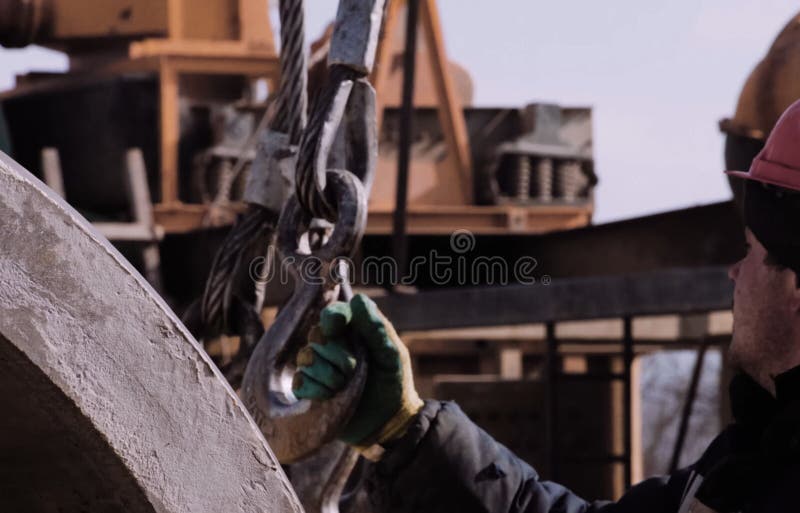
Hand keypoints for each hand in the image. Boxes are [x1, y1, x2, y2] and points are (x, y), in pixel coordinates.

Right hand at [292, 294, 422, 446]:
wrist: (387, 421)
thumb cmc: (394, 382)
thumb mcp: (391, 354)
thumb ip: (376, 327)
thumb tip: (358, 299)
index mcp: (353, 331)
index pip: (332, 313)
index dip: (330, 319)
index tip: (335, 328)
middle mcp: (333, 345)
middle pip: (316, 335)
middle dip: (336, 354)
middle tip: (353, 369)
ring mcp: (320, 367)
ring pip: (306, 357)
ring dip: (327, 373)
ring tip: (344, 385)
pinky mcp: (311, 389)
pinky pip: (300, 381)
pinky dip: (315, 389)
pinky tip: (330, 396)